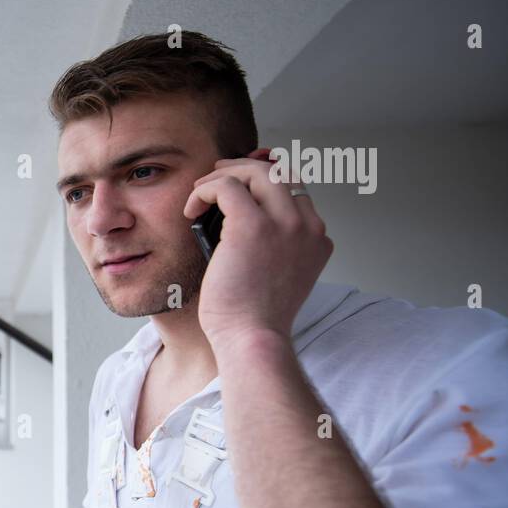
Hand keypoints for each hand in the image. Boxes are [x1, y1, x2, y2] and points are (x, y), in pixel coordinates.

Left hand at [182, 148, 333, 352]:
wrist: (252, 338)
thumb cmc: (253, 316)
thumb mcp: (274, 275)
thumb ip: (271, 246)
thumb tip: (238, 219)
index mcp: (316, 239)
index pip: (295, 190)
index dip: (263, 182)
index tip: (238, 188)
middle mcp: (307, 227)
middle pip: (278, 173)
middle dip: (244, 168)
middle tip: (217, 177)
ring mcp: (284, 224)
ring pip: (256, 172)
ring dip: (222, 176)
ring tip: (200, 192)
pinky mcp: (252, 226)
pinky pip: (226, 187)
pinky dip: (204, 191)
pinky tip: (191, 210)